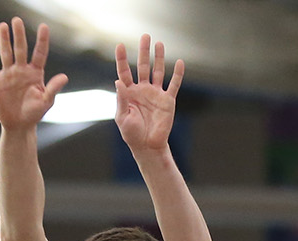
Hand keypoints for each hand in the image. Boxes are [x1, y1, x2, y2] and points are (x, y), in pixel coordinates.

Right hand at [0, 18, 67, 131]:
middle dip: (19, 35)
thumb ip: (53, 88)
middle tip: (17, 20)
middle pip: (20, 49)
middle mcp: (21, 70)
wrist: (18, 125)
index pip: (39, 53)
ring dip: (4, 40)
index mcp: (35, 73)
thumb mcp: (46, 101)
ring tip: (2, 26)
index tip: (44, 26)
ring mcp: (8, 74)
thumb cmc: (34, 113)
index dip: (42, 40)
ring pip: (5, 54)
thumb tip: (64, 77)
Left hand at [113, 35, 182, 152]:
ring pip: (158, 71)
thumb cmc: (132, 134)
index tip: (120, 46)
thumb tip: (118, 81)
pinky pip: (173, 85)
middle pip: (143, 66)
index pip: (124, 72)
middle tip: (145, 36)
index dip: (122, 59)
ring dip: (159, 58)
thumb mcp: (123, 117)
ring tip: (159, 43)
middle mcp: (142, 90)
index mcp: (129, 93)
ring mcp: (155, 94)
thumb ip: (121, 99)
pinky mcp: (167, 101)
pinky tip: (180, 62)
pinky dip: (177, 74)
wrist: (147, 146)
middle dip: (144, 51)